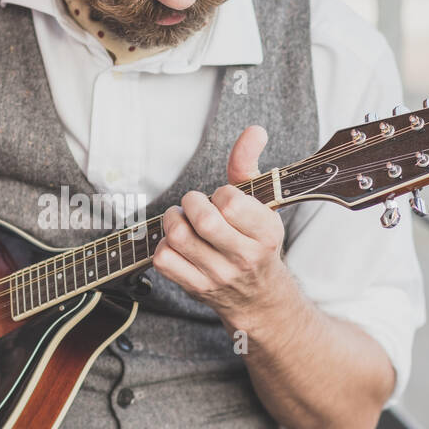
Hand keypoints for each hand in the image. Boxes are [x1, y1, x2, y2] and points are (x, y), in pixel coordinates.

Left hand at [151, 125, 286, 326]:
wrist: (259, 297)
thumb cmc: (256, 242)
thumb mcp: (261, 205)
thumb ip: (249, 166)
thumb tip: (254, 130)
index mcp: (265, 234)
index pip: (231, 202)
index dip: (220, 193)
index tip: (223, 199)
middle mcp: (244, 257)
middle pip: (202, 221)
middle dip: (191, 203)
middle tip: (196, 205)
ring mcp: (218, 276)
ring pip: (177, 237)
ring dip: (174, 220)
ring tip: (184, 220)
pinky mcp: (195, 288)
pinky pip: (163, 260)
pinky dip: (164, 245)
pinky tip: (178, 243)